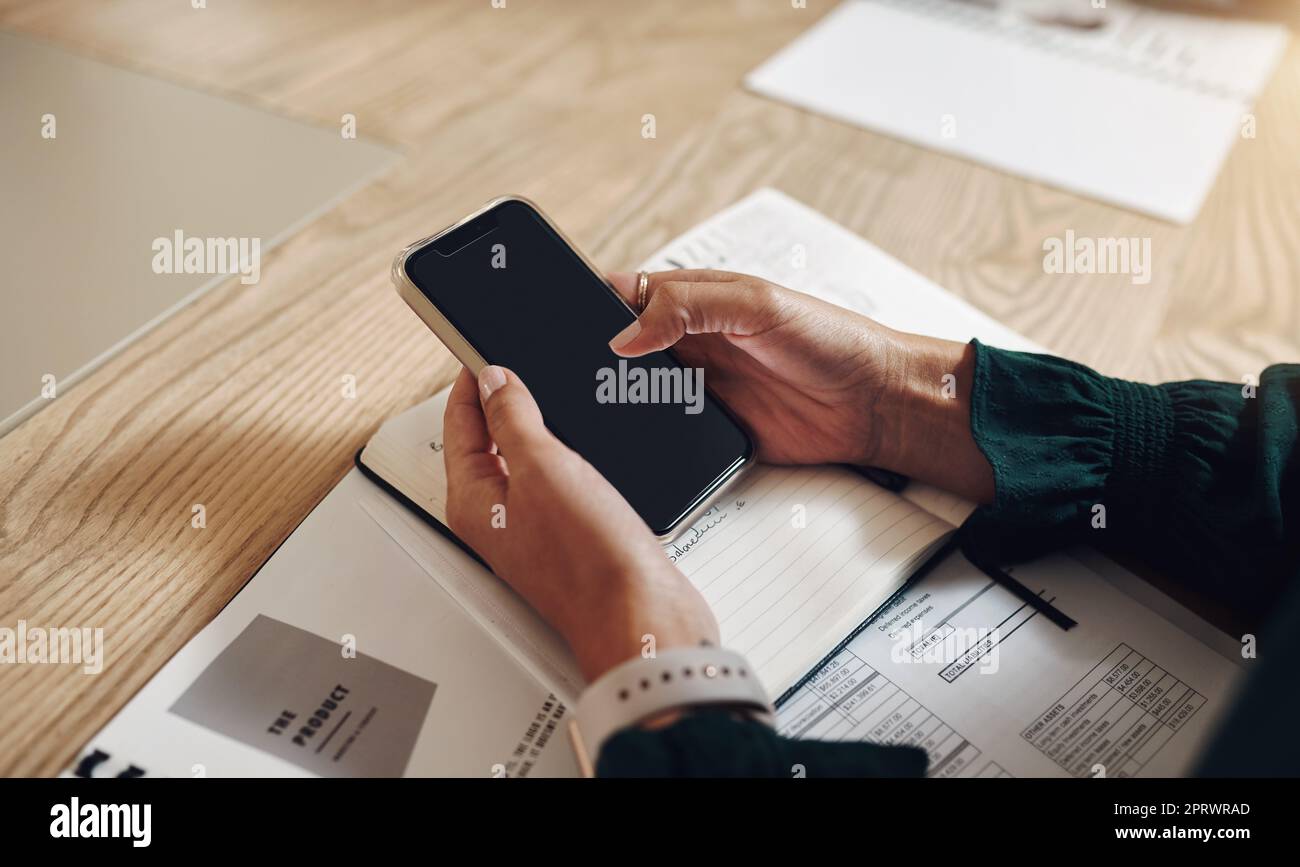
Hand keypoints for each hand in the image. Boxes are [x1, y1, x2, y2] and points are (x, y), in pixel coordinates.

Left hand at [441, 365, 718, 680]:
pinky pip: (559, 484)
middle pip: (488, 443)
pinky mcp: (573, 538)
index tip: (482, 345)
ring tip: (550, 392)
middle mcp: (499, 518)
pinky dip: (568, 456)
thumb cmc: (590, 562)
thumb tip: (493, 380)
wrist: (643, 617)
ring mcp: (536, 530)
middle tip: (517, 361)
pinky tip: (588, 443)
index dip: (471, 379)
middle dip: (502, 400)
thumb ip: (512, 418)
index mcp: (474, 500)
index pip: (459, 423)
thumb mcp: (543, 468)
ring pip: (526, 462)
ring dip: (538, 426)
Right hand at [607, 270, 993, 502]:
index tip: (565, 319)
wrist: (873, 403)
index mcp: (692, 299)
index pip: (624, 295)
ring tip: (598, 406)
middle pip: (618, 348)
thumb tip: (624, 335)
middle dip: (595, 359)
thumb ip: (687, 308)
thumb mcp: (755, 305)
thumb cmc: (828, 337)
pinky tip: (635, 439)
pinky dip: (646, 438)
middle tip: (576, 373)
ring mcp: (696, 387)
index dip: (590, 304)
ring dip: (617, 401)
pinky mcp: (709, 431)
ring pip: (634, 394)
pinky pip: (663, 435)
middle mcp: (688, 341)